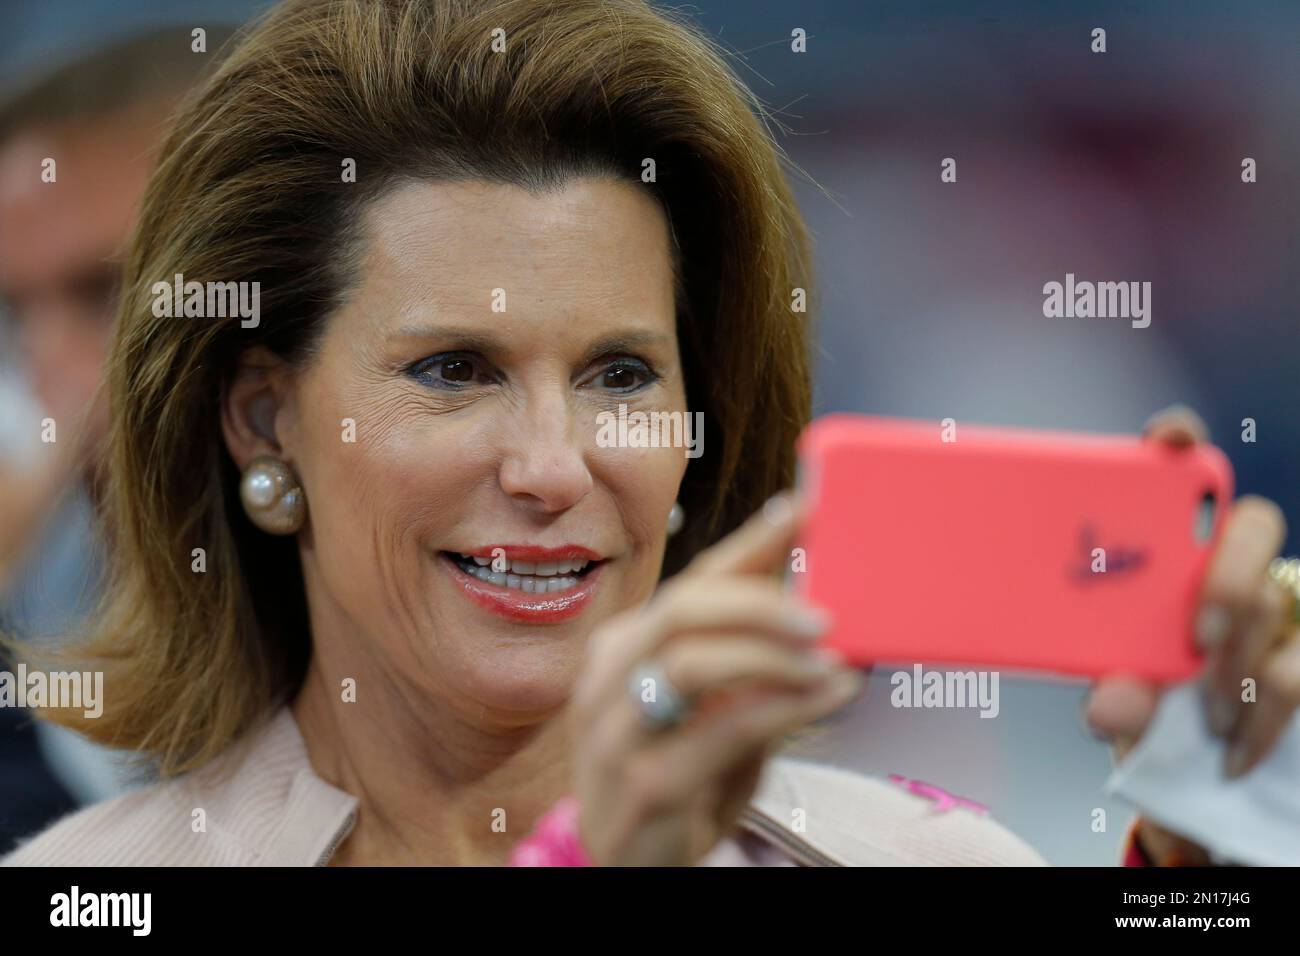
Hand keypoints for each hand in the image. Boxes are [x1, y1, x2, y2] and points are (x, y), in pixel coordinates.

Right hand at [569, 492, 859, 865]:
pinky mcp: (644, 785)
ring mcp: (618, 732)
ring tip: (828, 660)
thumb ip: (753, 669)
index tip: (803, 509)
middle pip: (683, 609)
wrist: (629, 869)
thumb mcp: (711, 714)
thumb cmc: (677, 779)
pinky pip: (721, 731)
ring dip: (770, 654)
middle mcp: (611, 678)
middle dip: (760, 601)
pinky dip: (780, 707)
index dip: (751, 542)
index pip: (694, 580)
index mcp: (627, 647)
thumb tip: (828, 617)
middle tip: (823, 613)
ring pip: (692, 662)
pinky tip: (822, 696)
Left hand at [1084, 404, 1296, 862]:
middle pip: (1254, 526)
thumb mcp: (1120, 695)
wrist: (1195, 763)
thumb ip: (1114, 692)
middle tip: (1196, 637)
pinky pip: (1297, 670)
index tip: (1169, 439)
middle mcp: (1231, 556)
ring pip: (1274, 602)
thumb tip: (1109, 705)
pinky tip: (1231, 750)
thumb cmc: (1147, 698)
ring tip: (1206, 717)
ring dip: (1236, 666)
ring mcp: (1279, 599)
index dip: (1179, 439)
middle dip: (1226, 579)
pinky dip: (1261, 717)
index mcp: (1168, 542)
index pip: (1181, 464)